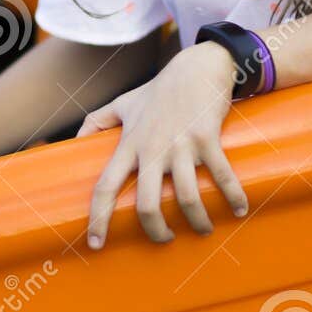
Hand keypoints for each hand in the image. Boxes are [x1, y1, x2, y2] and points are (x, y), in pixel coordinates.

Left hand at [78, 42, 248, 246]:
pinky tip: (240, 209)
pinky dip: (233, 197)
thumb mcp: (122, 103)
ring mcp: (181, 144)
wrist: (197, 67)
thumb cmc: (159, 90)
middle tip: (164, 241)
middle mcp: (152, 148)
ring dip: (198, 221)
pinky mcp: (207, 138)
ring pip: (186, 197)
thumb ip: (96, 122)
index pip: (106, 185)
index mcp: (130, 144)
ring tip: (203, 230)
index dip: (98, 217)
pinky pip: (222, 176)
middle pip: (147, 203)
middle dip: (155, 230)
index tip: (96, 244)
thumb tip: (72, 143)